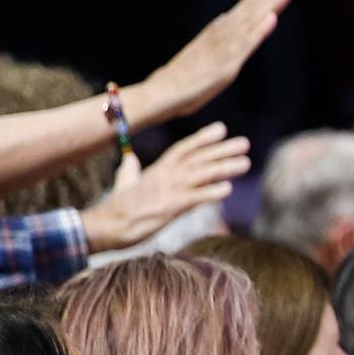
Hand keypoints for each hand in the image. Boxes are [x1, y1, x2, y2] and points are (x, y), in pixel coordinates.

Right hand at [81, 123, 251, 252]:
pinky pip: (195, 198)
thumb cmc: (117, 206)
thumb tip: (130, 159)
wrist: (108, 225)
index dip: (203, 138)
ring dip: (224, 168)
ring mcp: (169, 190)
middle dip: (222, 150)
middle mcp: (166, 175)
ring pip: (201, 175)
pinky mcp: (170, 207)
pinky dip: (211, 193)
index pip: (184, 148)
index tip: (221, 129)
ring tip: (245, 163)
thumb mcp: (124, 182)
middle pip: (199, 158)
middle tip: (245, 143)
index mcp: (158, 168)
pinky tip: (228, 189)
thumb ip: (131, 170)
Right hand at [142, 0, 299, 120]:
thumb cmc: (185, 76)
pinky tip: (272, 19)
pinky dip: (259, 31)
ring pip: (252, 19)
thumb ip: (218, 35)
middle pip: (253, 7)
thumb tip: (224, 17)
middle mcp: (224, 32)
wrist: (164, 92)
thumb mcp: (207, 51)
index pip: (248, 6)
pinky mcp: (227, 64)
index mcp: (221, 29)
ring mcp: (226, 46)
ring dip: (271, 2)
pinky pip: (245, 45)